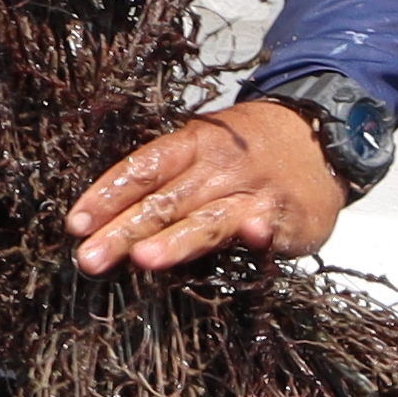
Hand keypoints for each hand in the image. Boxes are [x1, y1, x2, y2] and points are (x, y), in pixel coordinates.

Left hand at [66, 97, 343, 276]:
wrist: (321, 135)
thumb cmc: (249, 152)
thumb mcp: (204, 152)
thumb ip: (166, 186)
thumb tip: (109, 227)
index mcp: (192, 144)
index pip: (142, 168)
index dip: (108, 195)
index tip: (76, 225)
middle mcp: (218, 165)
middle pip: (164, 201)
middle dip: (124, 232)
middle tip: (90, 260)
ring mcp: (254, 190)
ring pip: (208, 218)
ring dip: (178, 240)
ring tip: (146, 260)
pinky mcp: (287, 214)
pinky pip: (270, 224)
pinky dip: (260, 231)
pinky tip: (253, 237)